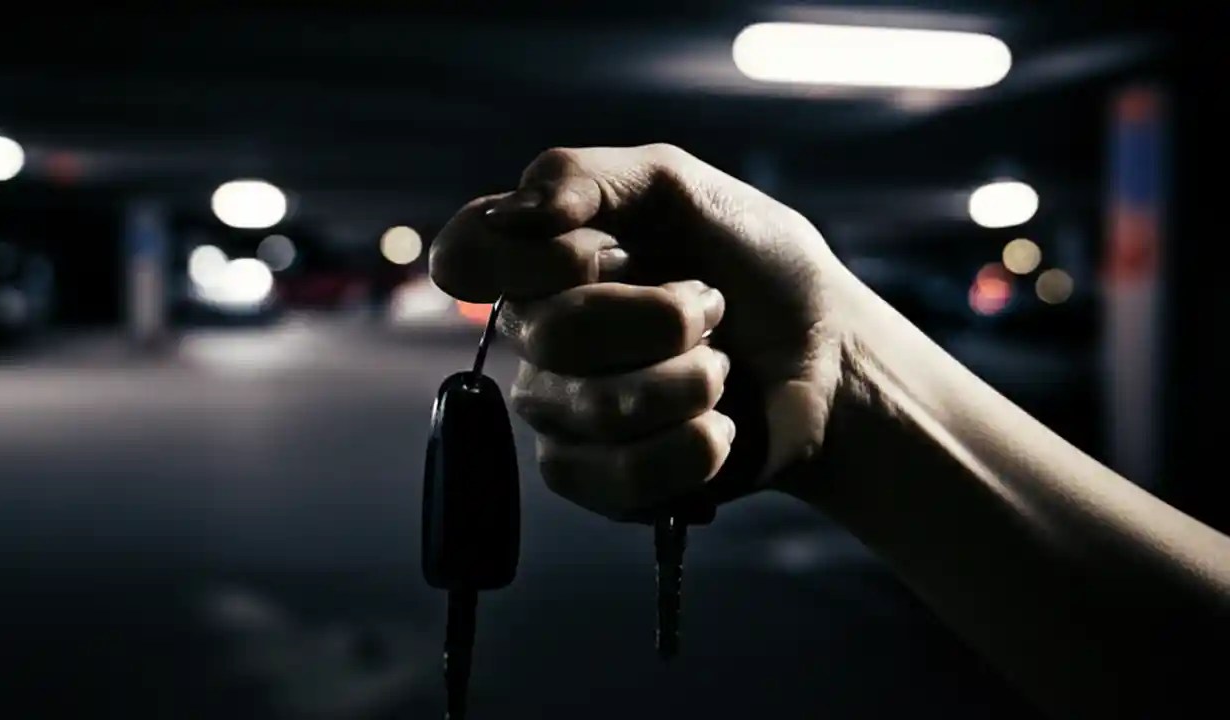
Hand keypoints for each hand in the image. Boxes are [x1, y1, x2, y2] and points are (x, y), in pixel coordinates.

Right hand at [430, 144, 863, 520]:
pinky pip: (621, 476)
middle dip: (663, 318)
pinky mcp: (599, 481)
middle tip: (711, 306)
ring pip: (597, 409)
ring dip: (692, 382)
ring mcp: (562, 414)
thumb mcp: (680, 185)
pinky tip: (720, 427)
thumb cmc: (753, 262)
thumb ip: (586, 176)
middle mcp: (537, 337)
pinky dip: (695, 446)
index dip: (534, 259)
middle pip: (553, 335)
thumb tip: (515, 214)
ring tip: (722, 369)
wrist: (828, 353)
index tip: (607, 251)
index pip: (467, 258)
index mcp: (541, 260)